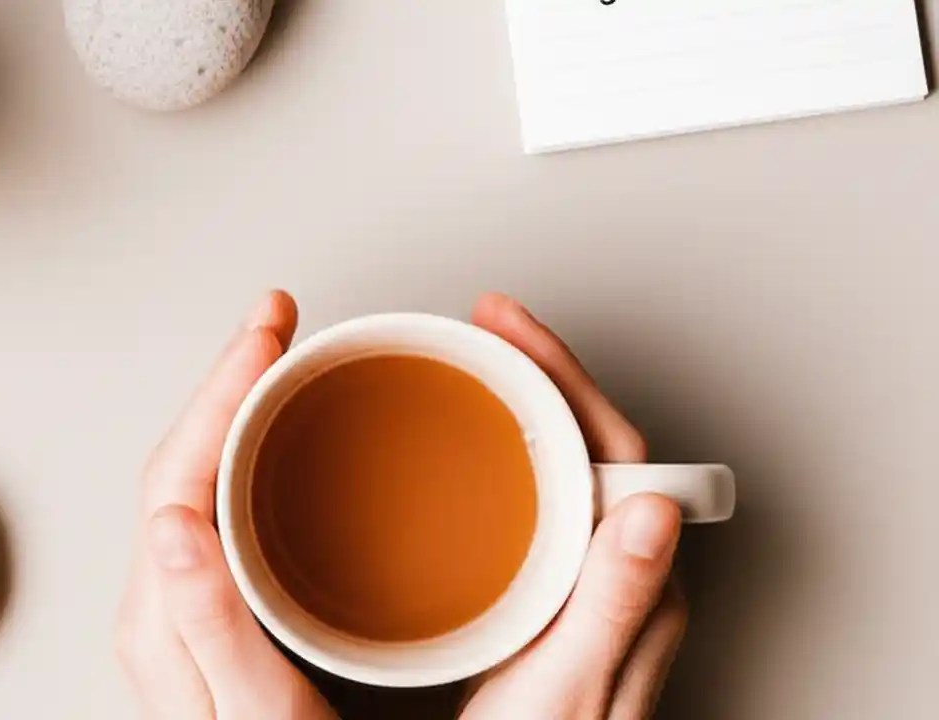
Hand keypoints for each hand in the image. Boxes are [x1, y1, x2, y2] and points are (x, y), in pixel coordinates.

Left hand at [115, 291, 336, 719]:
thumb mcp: (249, 706)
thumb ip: (210, 625)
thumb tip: (174, 523)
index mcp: (163, 612)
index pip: (181, 471)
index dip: (223, 388)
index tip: (269, 327)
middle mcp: (159, 600)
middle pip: (184, 457)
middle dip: (229, 376)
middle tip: (278, 317)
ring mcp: (179, 603)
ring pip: (198, 475)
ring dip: (233, 404)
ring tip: (277, 353)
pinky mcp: (208, 609)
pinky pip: (216, 505)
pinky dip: (242, 451)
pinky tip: (273, 436)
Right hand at [460, 293, 685, 719]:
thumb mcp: (570, 685)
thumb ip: (614, 605)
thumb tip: (651, 507)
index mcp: (632, 579)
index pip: (615, 449)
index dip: (563, 376)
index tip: (507, 328)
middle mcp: (613, 569)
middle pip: (590, 440)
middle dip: (539, 370)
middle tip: (483, 324)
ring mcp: (578, 576)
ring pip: (563, 462)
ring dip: (524, 403)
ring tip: (477, 361)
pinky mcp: (544, 590)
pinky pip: (534, 498)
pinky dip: (503, 453)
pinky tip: (466, 450)